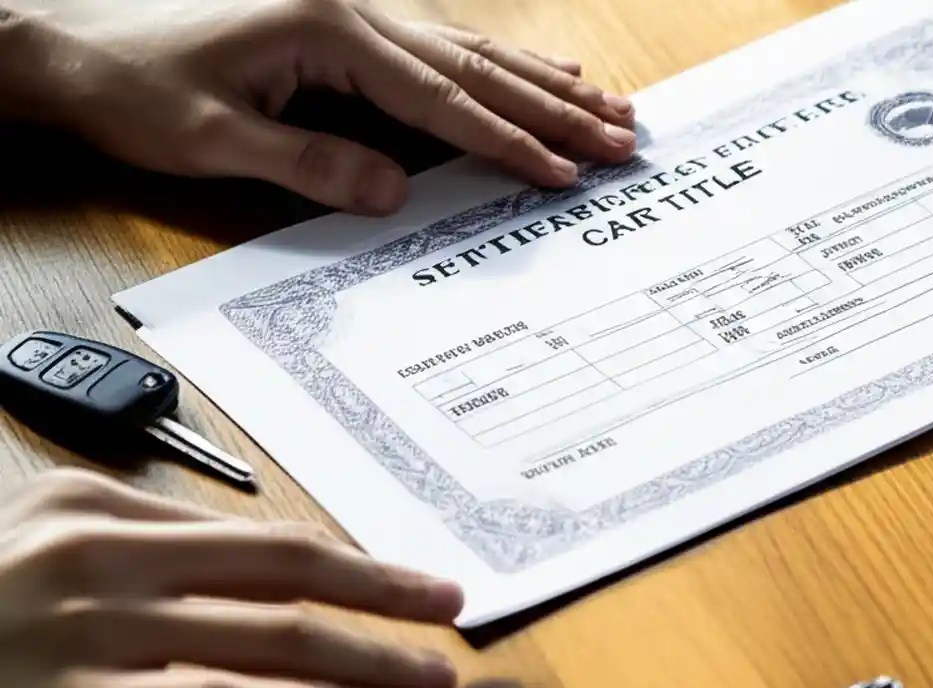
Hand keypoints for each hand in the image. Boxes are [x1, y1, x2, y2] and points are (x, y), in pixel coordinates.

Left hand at [0, 0, 635, 214]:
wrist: (80, 41)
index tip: (562, 170)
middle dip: (554, 109)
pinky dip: (503, 62)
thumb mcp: (210, 139)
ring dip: (545, 82)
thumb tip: (395, 192)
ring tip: (609, 107)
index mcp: (331, 34)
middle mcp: (358, 15)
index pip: (441, 99)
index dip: (507, 140)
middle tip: (620, 140)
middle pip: (478, 67)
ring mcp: (360, 15)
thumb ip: (307, 164)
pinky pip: (448, 45)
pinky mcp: (353, 30)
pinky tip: (543, 66)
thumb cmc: (137, 86)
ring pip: (475, 50)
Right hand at [0, 467, 464, 687]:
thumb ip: (153, 532)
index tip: (426, 585)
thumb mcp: (50, 523)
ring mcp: (91, 640)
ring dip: (355, 662)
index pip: (271, 542)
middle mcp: (109, 566)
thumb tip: (265, 558)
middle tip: (453, 623)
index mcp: (112, 516)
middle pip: (282, 583)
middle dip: (382, 604)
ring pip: (256, 643)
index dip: (360, 564)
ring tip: (423, 679)